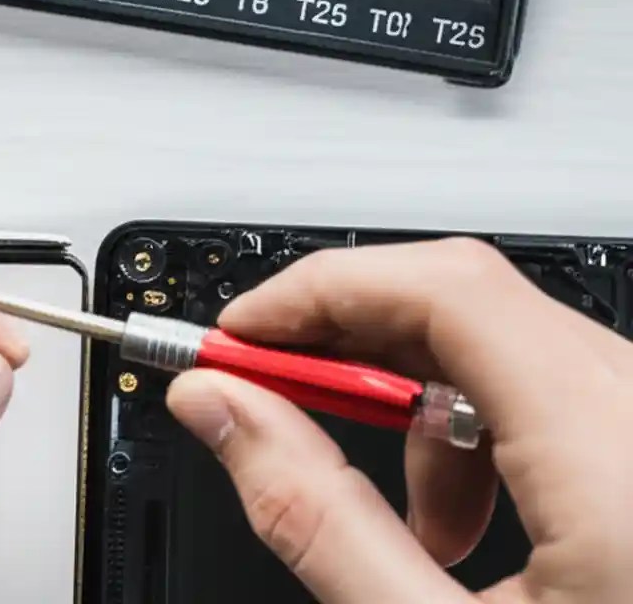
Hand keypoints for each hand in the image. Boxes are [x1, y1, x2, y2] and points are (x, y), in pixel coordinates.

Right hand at [167, 238, 632, 603]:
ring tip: (400, 523)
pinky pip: (562, 396)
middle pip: (474, 307)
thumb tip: (224, 412)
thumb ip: (313, 516)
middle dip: (352, 348)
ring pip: (517, 350)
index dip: (319, 294)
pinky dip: (483, 435)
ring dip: (418, 405)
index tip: (237, 340)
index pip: (446, 290)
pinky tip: (469, 528)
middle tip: (265, 398)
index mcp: (623, 460)